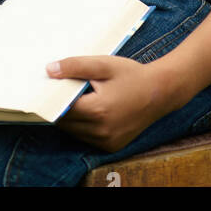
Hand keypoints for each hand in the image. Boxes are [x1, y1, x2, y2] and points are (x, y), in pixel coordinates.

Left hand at [47, 54, 174, 152]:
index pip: (62, 109)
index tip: (51, 87)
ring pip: (75, 133)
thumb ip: (75, 66)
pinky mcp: (112, 146)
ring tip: (80, 99)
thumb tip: (49, 70)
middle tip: (64, 91)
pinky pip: (87, 138)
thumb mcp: (103, 65)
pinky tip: (90, 111)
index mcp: (98, 110)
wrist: (160, 92)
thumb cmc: (131, 75)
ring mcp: (107, 142)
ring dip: (72, 119)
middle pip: (66, 123)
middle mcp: (102, 131)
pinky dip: (83, 126)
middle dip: (61, 108)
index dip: (53, 98)